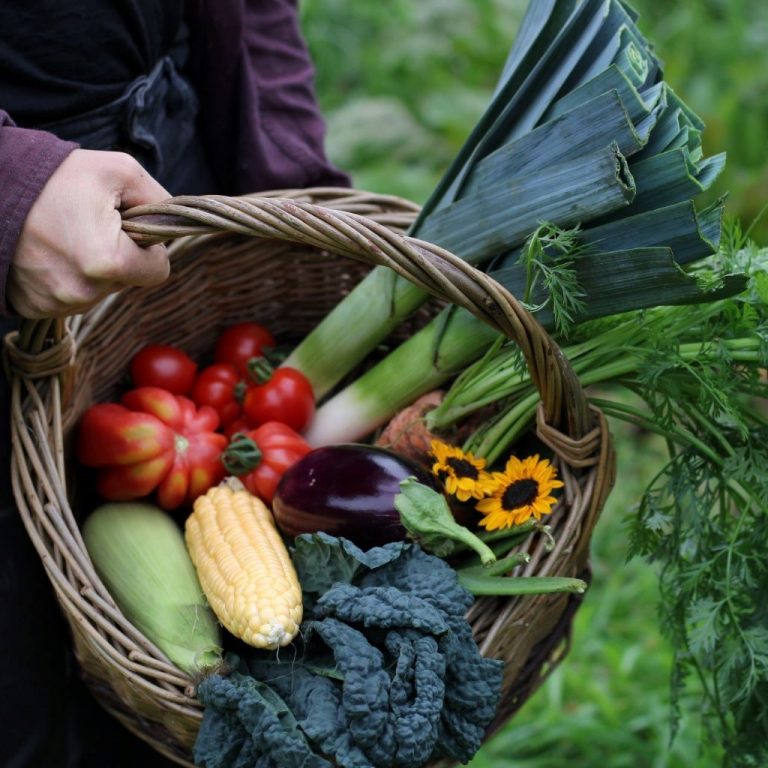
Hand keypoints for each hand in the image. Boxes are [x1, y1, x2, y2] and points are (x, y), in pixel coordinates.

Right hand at [8, 148, 170, 317]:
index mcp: (108, 263)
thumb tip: (174, 224)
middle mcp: (82, 292)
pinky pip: (71, 298)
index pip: (159, 272)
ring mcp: (56, 304)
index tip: (129, 228)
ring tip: (67, 235)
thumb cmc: (56, 177)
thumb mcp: (120, 172)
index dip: (150, 248)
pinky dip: (67, 277)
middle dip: (121, 256)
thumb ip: (159, 200)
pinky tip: (50, 251)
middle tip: (92, 226)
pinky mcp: (36, 308)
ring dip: (94, 268)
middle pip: (129, 282)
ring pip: (100, 291)